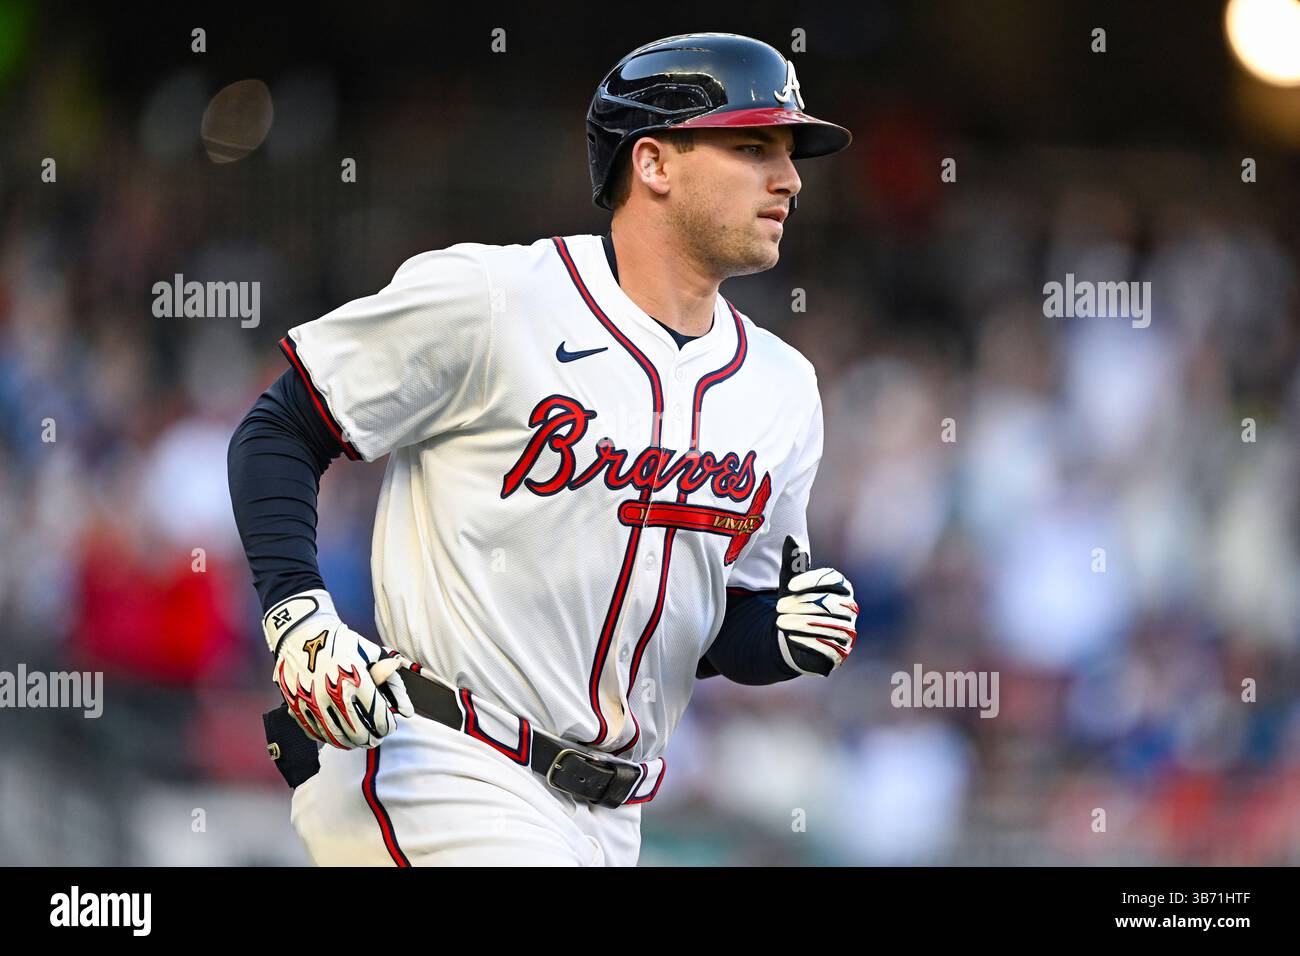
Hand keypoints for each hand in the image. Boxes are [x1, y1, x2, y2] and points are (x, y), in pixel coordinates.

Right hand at [263, 589, 414, 748]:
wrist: (302, 631)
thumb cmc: (342, 642)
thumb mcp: (371, 654)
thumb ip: (391, 682)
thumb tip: (407, 712)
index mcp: (356, 678)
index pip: (378, 716)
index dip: (387, 726)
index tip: (389, 726)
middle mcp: (333, 692)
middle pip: (358, 732)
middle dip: (372, 738)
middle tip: (376, 737)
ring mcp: (312, 701)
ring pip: (336, 736)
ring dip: (352, 742)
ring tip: (360, 739)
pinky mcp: (295, 704)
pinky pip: (314, 731)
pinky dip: (329, 738)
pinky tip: (338, 735)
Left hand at [775, 536, 858, 676]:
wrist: (794, 636)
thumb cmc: (795, 604)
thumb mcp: (790, 584)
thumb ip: (793, 563)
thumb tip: (791, 538)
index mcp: (842, 588)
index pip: (833, 579)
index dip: (811, 580)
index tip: (790, 585)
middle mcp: (850, 608)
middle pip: (829, 602)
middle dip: (801, 604)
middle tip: (779, 607)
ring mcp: (848, 631)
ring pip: (829, 625)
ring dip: (801, 623)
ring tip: (780, 622)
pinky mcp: (841, 652)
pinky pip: (828, 647)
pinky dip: (808, 642)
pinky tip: (791, 638)